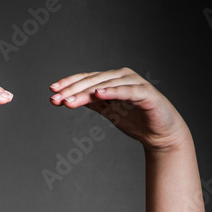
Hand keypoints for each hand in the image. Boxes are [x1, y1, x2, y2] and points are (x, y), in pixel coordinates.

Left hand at [48, 67, 188, 150]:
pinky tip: (98, 93)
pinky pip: (126, 91)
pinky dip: (112, 91)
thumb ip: (93, 103)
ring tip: (70, 100)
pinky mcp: (145, 93)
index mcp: (112, 80)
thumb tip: (70, 99)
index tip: (52, 90)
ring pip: (106, 85)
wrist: (160, 134)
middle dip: (73, 89)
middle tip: (56, 98)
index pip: (87, 79)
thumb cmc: (136, 120)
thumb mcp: (109, 112)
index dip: (69, 83)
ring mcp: (134, 83)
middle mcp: (122, 76)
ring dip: (86, 92)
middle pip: (93, 81)